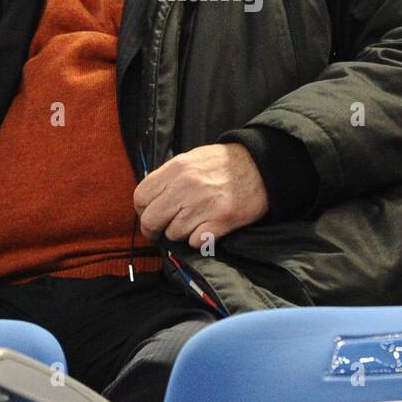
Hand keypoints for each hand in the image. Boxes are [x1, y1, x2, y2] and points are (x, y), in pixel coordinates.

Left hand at [134, 143, 267, 249]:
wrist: (261, 166)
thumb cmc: (223, 164)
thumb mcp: (191, 159)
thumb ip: (168, 177)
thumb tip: (148, 199)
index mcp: (176, 168)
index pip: (140, 197)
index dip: (142, 209)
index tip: (149, 213)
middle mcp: (186, 187)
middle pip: (151, 220)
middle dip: (153, 229)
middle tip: (161, 230)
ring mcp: (203, 205)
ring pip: (173, 234)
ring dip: (180, 233)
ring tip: (193, 222)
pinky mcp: (220, 222)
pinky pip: (195, 242)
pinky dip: (198, 239)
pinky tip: (206, 228)